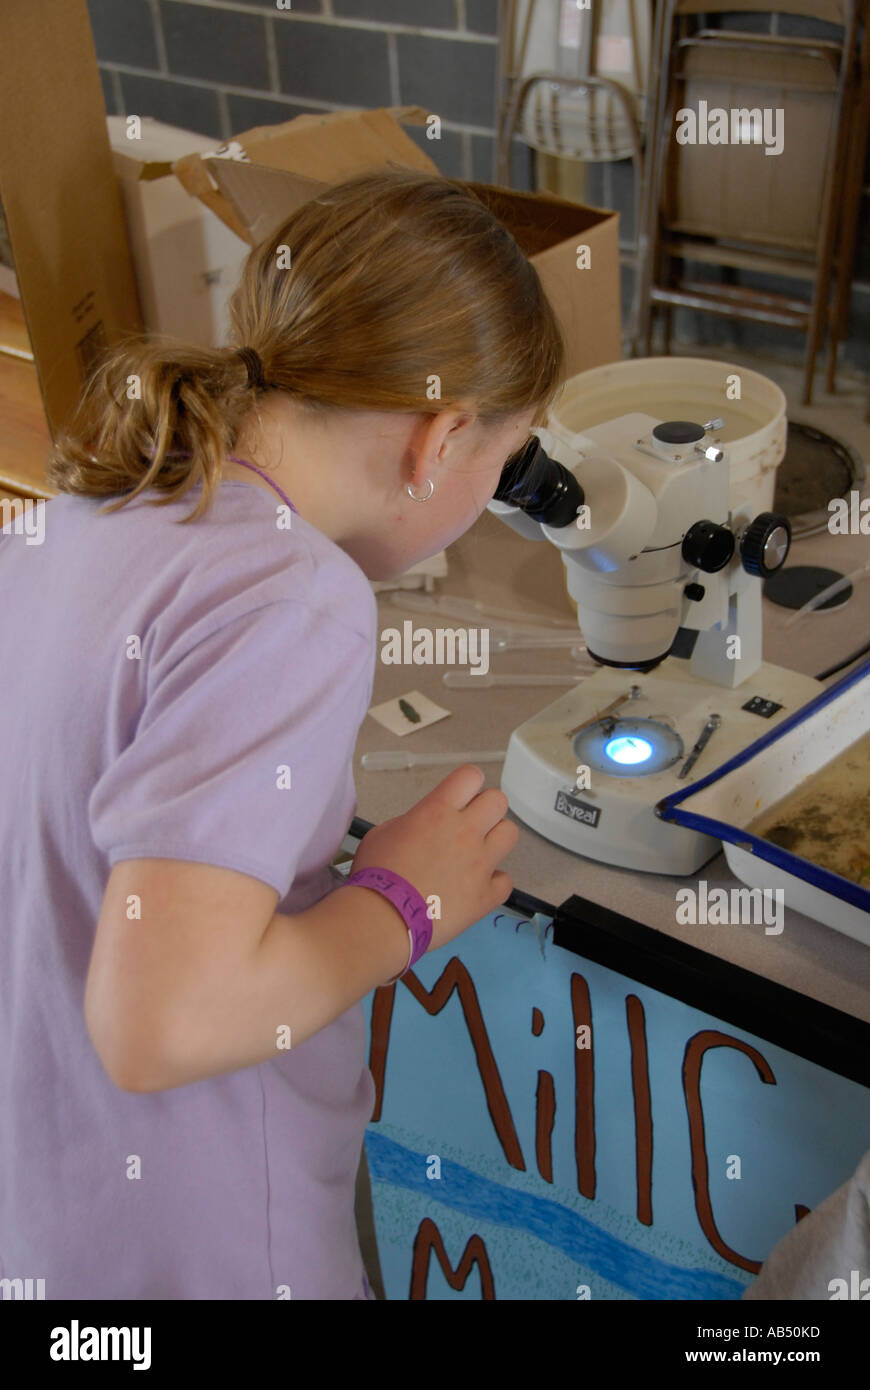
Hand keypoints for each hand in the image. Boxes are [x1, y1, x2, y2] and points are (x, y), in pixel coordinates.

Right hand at [350, 764, 518, 952]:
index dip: (466, 785)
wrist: (383, 918)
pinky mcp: (486, 895)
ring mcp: (480, 863)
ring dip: (495, 841)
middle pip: (498, 800)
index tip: (458, 799)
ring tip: (476, 855)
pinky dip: (493, 883)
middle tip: (468, 827)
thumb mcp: (382, 833)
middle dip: (485, 810)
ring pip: (511, 834)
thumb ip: (411, 822)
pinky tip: (476, 888)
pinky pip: (506, 880)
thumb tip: (423, 828)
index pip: (470, 775)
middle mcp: (465, 831)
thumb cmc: (376, 874)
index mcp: (438, 811)